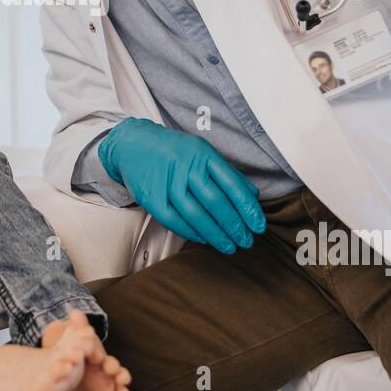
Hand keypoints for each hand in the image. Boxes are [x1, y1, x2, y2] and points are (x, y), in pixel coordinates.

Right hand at [98, 118, 264, 252]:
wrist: (132, 144)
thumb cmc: (174, 150)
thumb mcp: (202, 152)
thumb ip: (227, 173)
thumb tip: (253, 195)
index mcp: (203, 154)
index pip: (231, 184)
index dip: (247, 207)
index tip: (258, 225)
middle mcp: (185, 166)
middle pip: (215, 201)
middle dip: (234, 225)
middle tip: (247, 241)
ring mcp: (167, 182)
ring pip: (196, 214)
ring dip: (215, 234)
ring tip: (230, 246)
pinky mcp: (151, 197)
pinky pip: (175, 221)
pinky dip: (192, 233)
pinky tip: (205, 240)